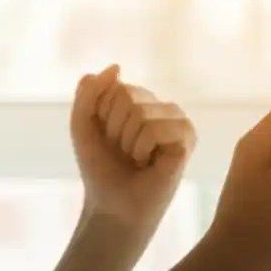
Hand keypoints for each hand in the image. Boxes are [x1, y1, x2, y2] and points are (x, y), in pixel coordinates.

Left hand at [71, 65, 196, 230]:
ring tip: (137, 159)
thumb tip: (116, 66)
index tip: (107, 139)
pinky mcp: (188, 139)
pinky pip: (156, 128)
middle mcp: (160, 107)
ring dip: (128, 141)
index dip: (101, 115)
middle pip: (128, 95)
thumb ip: (90, 92)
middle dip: (114, 128)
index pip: (114, 85)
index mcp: (138, 100)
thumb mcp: (82, 124)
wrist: (113, 205)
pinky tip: (151, 163)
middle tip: (123, 152)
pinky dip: (143, 148)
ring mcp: (177, 122)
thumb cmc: (100, 168)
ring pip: (141, 112)